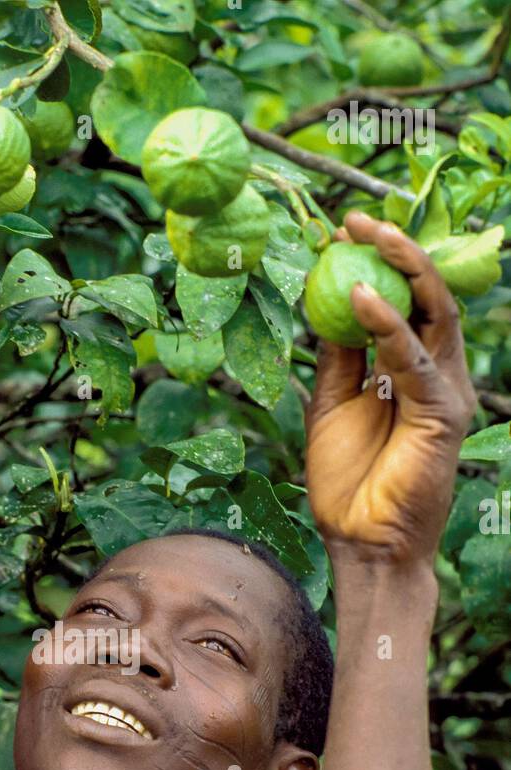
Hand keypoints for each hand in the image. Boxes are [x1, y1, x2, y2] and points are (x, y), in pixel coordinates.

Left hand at [305, 210, 477, 567]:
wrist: (360, 542)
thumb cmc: (347, 481)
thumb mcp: (332, 405)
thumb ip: (339, 358)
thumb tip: (331, 303)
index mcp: (409, 371)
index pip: (402, 304)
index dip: (377, 265)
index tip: (340, 233)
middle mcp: (435, 374)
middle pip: (427, 297)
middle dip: (397, 251)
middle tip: (359, 220)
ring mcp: (445, 391)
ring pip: (434, 313)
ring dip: (402, 269)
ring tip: (368, 236)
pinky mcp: (443, 412)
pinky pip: (416, 358)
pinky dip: (389, 325)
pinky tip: (363, 298)